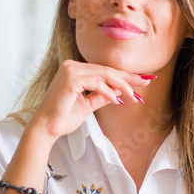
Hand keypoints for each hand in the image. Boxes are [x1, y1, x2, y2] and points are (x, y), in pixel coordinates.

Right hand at [27, 59, 151, 140]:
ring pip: (105, 74)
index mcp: (75, 69)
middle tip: (147, 82)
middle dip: (129, 78)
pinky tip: (118, 100)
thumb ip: (102, 96)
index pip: (104, 71)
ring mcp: (70, 70)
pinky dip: (109, 91)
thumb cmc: (63, 117)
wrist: (46, 128)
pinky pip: (97, 83)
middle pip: (107, 70)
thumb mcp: (87, 104)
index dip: (124, 76)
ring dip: (123, 86)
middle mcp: (72, 65)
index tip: (142, 81)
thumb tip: (120, 90)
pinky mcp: (71, 79)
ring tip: (135, 97)